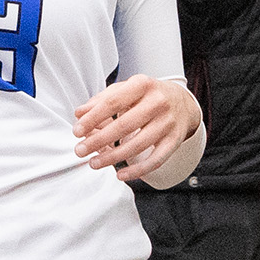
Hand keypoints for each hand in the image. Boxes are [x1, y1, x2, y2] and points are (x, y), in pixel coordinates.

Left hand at [72, 74, 199, 181]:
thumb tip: (79, 113)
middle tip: (80, 151)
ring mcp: (168, 122)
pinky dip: (137, 170)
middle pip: (124, 125)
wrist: (183, 102)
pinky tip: (120, 175)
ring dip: (113, 157)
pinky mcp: (175, 140)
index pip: (113, 102)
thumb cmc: (147, 96)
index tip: (76, 131)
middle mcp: (158, 102)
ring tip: (94, 163)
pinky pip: (156, 160)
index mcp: (142, 84)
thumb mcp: (126, 90)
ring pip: (138, 144)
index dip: (92, 118)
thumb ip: (102, 100)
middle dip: (99, 140)